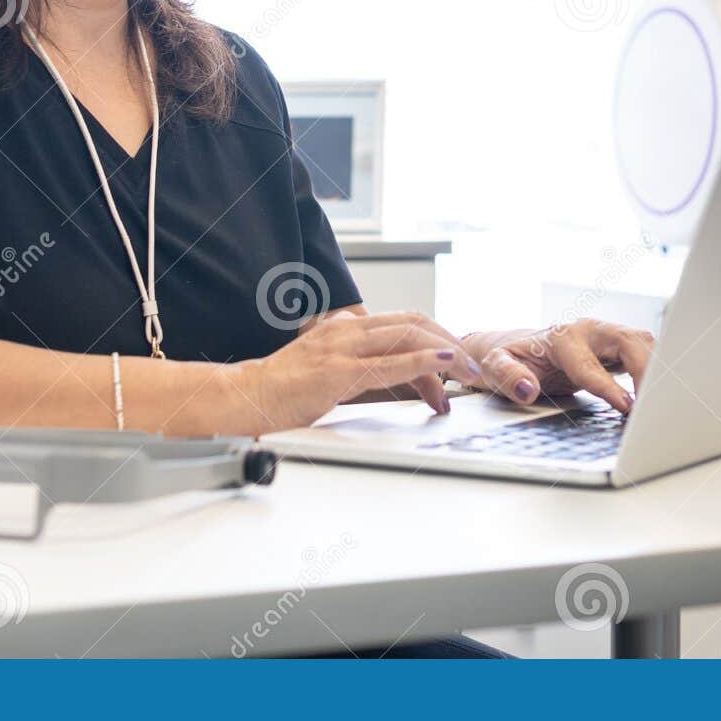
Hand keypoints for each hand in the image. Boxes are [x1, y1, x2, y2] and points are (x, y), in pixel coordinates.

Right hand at [235, 310, 482, 431]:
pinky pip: (389, 363)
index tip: (457, 362)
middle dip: (451, 341)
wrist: (247, 397)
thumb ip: (366, 366)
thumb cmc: (287, 389)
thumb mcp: (334, 369)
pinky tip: (443, 363)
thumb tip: (404, 374)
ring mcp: (343, 348)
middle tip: (473, 367)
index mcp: (348, 327)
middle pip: (414, 323)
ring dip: (446, 352)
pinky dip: (422, 361)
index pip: (405, 323)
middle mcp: (348, 330)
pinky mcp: (337, 373)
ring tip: (469, 370)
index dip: (438, 337)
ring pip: (408, 337)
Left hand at [465, 319, 654, 413]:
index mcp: (562, 336)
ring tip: (666, 400)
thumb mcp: (494, 366)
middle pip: (630, 341)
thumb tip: (526, 389)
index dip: (608, 386)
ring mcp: (606, 338)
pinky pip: (646, 354)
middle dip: (646, 369)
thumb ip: (506, 375)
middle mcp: (589, 331)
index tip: (626, 406)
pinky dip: (658, 371)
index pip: (590, 364)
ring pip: (644, 344)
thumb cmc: (508, 357)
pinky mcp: (616, 349)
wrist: (514, 346)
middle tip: (655, 403)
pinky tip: (662, 393)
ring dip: (658, 368)